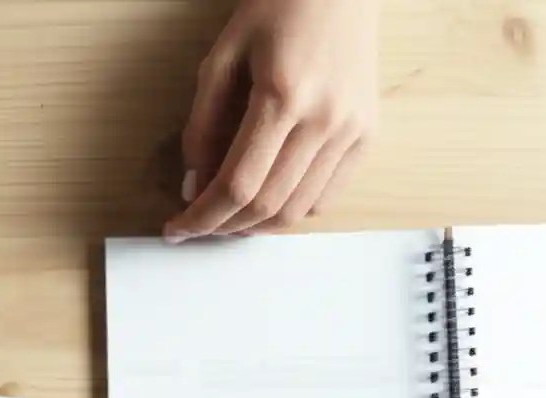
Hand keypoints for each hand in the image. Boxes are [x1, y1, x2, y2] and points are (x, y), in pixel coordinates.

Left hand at [166, 0, 378, 240]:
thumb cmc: (277, 11)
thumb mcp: (223, 56)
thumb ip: (203, 122)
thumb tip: (194, 184)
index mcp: (282, 95)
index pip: (237, 184)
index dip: (201, 216)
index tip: (177, 229)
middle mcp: (323, 119)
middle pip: (266, 205)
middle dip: (223, 227)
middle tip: (198, 227)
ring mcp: (351, 131)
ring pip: (298, 210)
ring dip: (256, 226)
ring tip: (228, 218)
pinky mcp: (368, 136)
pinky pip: (327, 197)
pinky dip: (291, 211)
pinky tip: (267, 201)